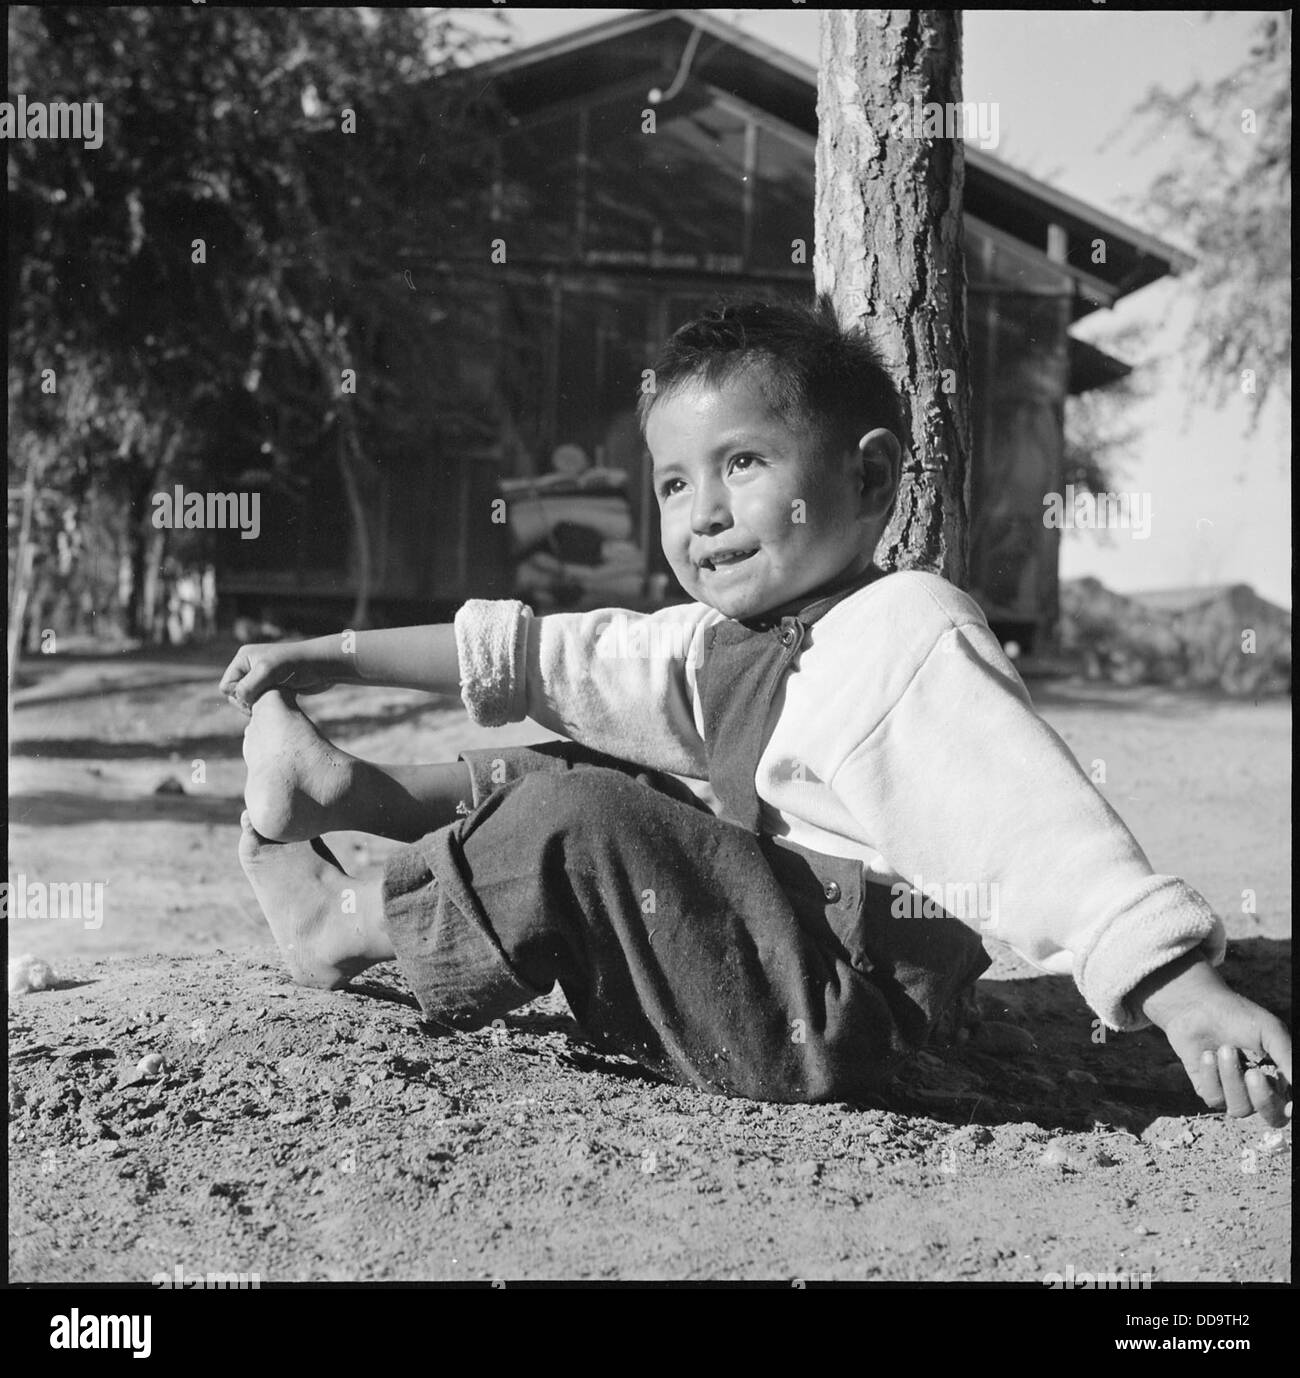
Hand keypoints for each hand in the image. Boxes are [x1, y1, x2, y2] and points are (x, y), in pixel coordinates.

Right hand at [219, 638, 344, 712]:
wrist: (323, 665)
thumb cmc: (297, 664)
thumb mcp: (268, 671)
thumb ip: (248, 685)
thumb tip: (237, 698)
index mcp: (243, 658)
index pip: (226, 686)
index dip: (238, 696)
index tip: (257, 698)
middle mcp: (250, 666)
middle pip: (235, 695)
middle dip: (247, 702)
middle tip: (266, 703)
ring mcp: (261, 676)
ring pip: (248, 700)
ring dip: (259, 704)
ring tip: (275, 701)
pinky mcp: (273, 686)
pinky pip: (261, 701)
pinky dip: (268, 705)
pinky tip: (281, 703)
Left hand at [1137, 954, 1291, 1126]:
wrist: (1196, 1006)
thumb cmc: (1238, 1016)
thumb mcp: (1271, 1033)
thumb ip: (1289, 1059)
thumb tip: (1297, 1089)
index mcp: (1281, 1077)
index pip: (1291, 1105)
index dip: (1291, 1109)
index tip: (1289, 1106)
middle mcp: (1260, 1090)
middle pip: (1273, 1117)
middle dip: (1263, 1098)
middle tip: (1253, 1073)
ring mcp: (1234, 1092)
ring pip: (1240, 1109)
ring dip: (1231, 1078)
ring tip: (1224, 1048)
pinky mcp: (1209, 1090)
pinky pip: (1214, 1098)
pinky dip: (1211, 1076)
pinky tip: (1207, 1054)